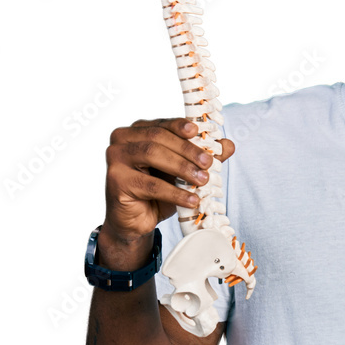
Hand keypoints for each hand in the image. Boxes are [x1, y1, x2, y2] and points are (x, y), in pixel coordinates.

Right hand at [103, 117, 234, 244]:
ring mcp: (115, 159)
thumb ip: (202, 157)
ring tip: (203, 180)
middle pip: (158, 137)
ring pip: (152, 155)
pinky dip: (175, 193)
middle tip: (208, 163)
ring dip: (182, 168)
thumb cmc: (158, 192)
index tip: (199, 133)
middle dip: (187, 150)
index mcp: (138, 131)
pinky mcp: (116, 181)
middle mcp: (122, 140)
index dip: (181, 127)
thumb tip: (229, 145)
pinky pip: (150, 185)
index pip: (162, 124)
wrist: (137, 220)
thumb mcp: (183, 172)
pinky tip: (192, 200)